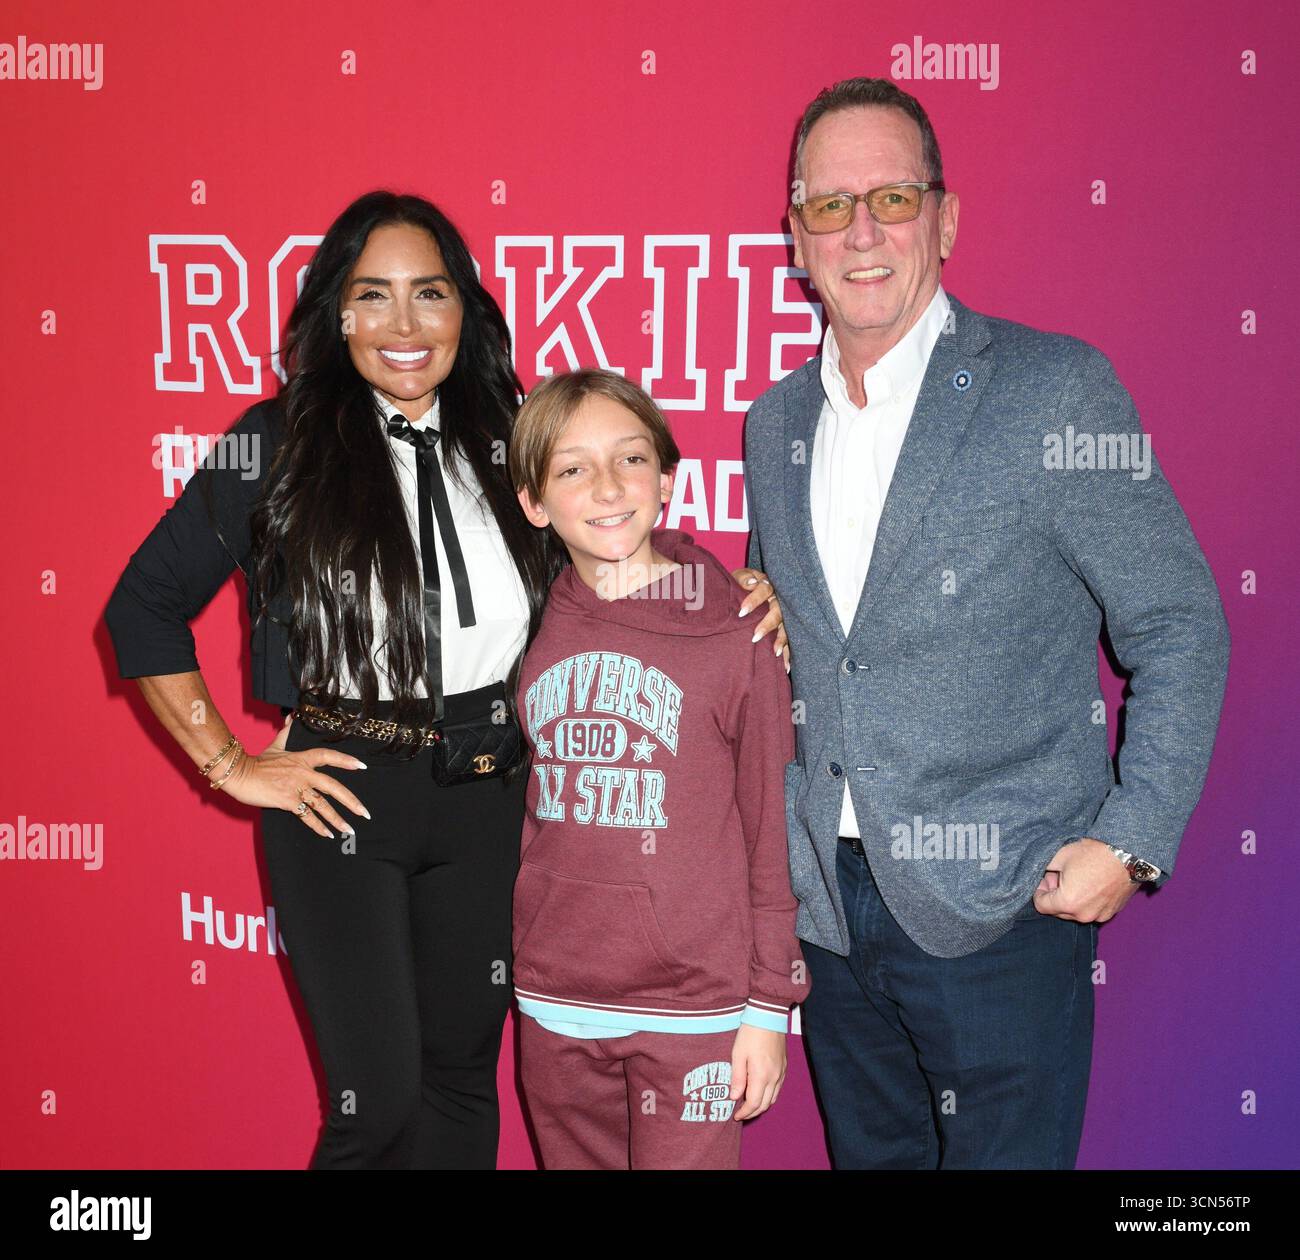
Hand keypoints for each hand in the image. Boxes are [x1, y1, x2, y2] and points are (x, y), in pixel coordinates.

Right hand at [218, 716, 369, 838]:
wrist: (238, 773)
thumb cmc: (256, 762)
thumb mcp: (275, 745)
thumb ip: (287, 732)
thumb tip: (292, 716)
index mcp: (302, 758)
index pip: (328, 756)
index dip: (346, 760)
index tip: (362, 766)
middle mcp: (303, 772)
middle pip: (332, 786)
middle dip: (350, 801)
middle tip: (364, 812)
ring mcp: (295, 787)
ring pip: (322, 804)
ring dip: (337, 819)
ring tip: (349, 830)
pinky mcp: (286, 801)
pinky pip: (306, 815)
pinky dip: (318, 826)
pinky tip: (328, 834)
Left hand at [729, 1024, 786, 1120]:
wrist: (767, 1016)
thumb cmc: (750, 1034)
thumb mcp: (737, 1054)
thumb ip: (737, 1078)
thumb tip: (734, 1097)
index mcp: (761, 1075)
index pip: (754, 1104)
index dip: (744, 1113)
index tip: (735, 1116)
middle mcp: (774, 1077)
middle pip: (765, 1104)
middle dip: (752, 1112)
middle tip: (740, 1113)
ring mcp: (781, 1072)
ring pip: (773, 1098)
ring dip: (761, 1105)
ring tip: (748, 1104)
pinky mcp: (784, 1066)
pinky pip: (778, 1088)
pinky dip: (768, 1095)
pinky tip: (759, 1091)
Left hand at [731, 567, 789, 673]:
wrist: (744, 589)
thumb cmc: (740, 583)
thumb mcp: (739, 577)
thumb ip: (743, 579)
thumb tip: (751, 583)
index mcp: (766, 585)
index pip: (764, 590)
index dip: (754, 600)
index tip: (742, 612)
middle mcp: (778, 599)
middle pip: (777, 611)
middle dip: (768, 624)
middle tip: (755, 636)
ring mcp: (783, 614)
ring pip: (785, 626)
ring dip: (781, 640)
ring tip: (774, 652)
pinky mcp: (784, 628)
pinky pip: (788, 641)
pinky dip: (787, 653)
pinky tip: (786, 666)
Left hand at [1033, 837, 1140, 922]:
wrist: (1128, 854)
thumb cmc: (1093, 853)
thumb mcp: (1060, 856)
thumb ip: (1044, 869)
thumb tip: (1040, 875)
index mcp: (1067, 902)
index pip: (1041, 906)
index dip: (1039, 891)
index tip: (1044, 879)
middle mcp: (1083, 914)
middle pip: (1058, 911)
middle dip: (1054, 895)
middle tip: (1057, 876)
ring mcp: (1100, 916)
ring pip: (1075, 912)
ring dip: (1070, 899)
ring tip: (1074, 879)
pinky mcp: (1112, 912)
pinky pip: (1091, 911)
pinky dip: (1086, 901)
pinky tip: (1089, 884)